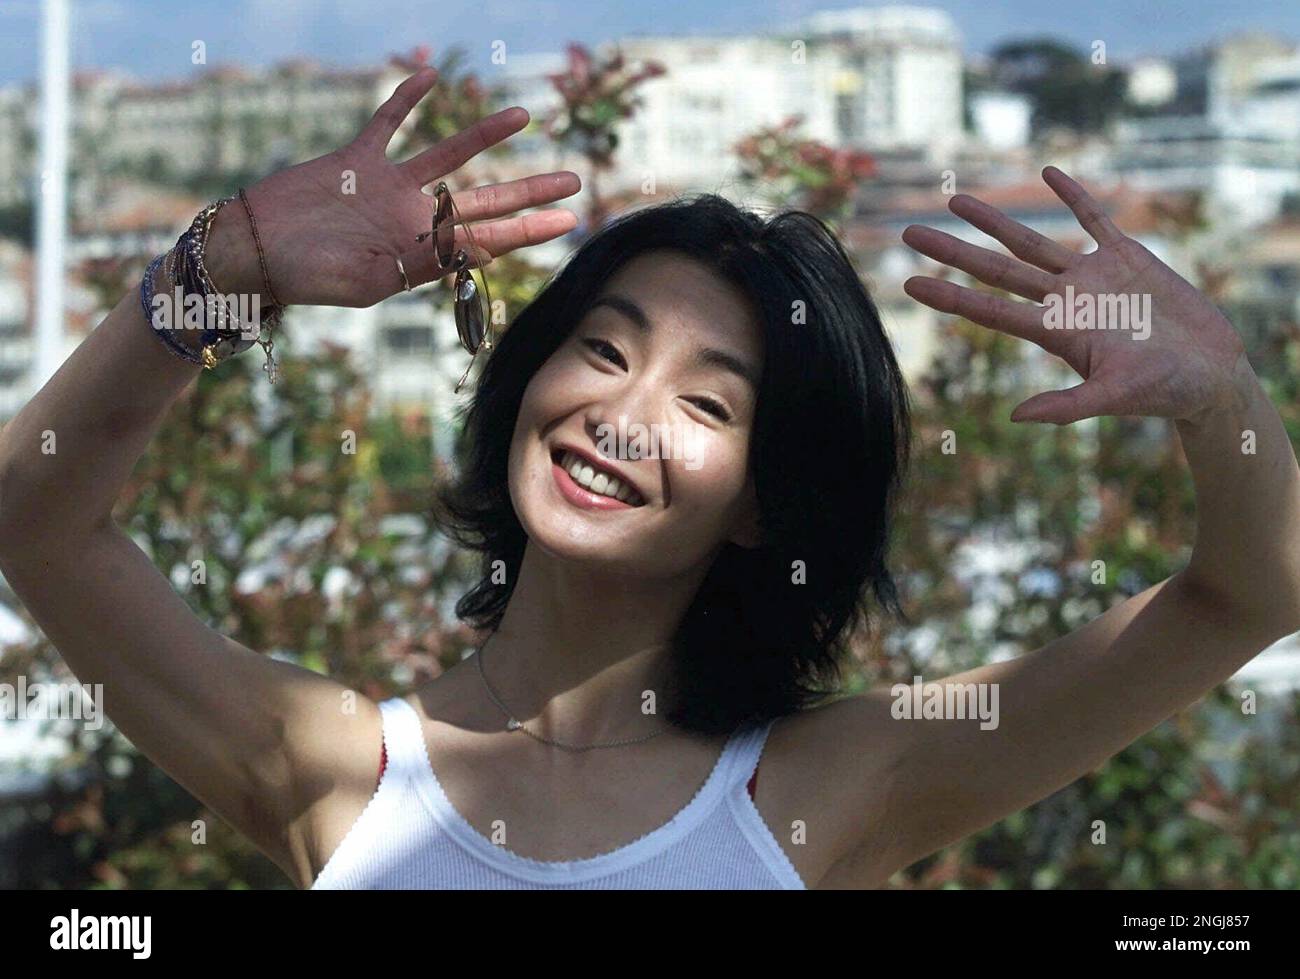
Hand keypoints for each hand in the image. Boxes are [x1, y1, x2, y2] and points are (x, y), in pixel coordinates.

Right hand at [205, 67, 580, 307]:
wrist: (252, 252)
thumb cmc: (306, 279)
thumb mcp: (368, 282)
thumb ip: (421, 264)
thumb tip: (473, 250)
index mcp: (421, 252)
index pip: (487, 239)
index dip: (529, 230)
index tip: (568, 222)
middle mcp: (413, 219)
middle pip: (484, 201)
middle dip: (529, 193)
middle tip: (573, 182)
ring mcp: (388, 187)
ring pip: (448, 155)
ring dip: (486, 135)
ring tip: (525, 116)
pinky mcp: (357, 160)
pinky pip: (388, 122)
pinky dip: (407, 99)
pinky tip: (432, 77)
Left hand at [899, 166, 1247, 423]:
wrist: (1211, 374)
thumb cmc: (1163, 392)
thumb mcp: (1114, 398)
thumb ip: (1066, 406)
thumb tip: (1016, 417)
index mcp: (1056, 331)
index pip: (989, 310)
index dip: (949, 295)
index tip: (908, 283)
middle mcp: (1064, 300)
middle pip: (996, 269)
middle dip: (953, 251)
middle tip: (908, 233)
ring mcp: (1092, 277)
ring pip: (1032, 241)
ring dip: (994, 221)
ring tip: (956, 200)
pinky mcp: (1127, 258)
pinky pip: (1094, 218)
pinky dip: (1073, 196)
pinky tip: (1048, 173)